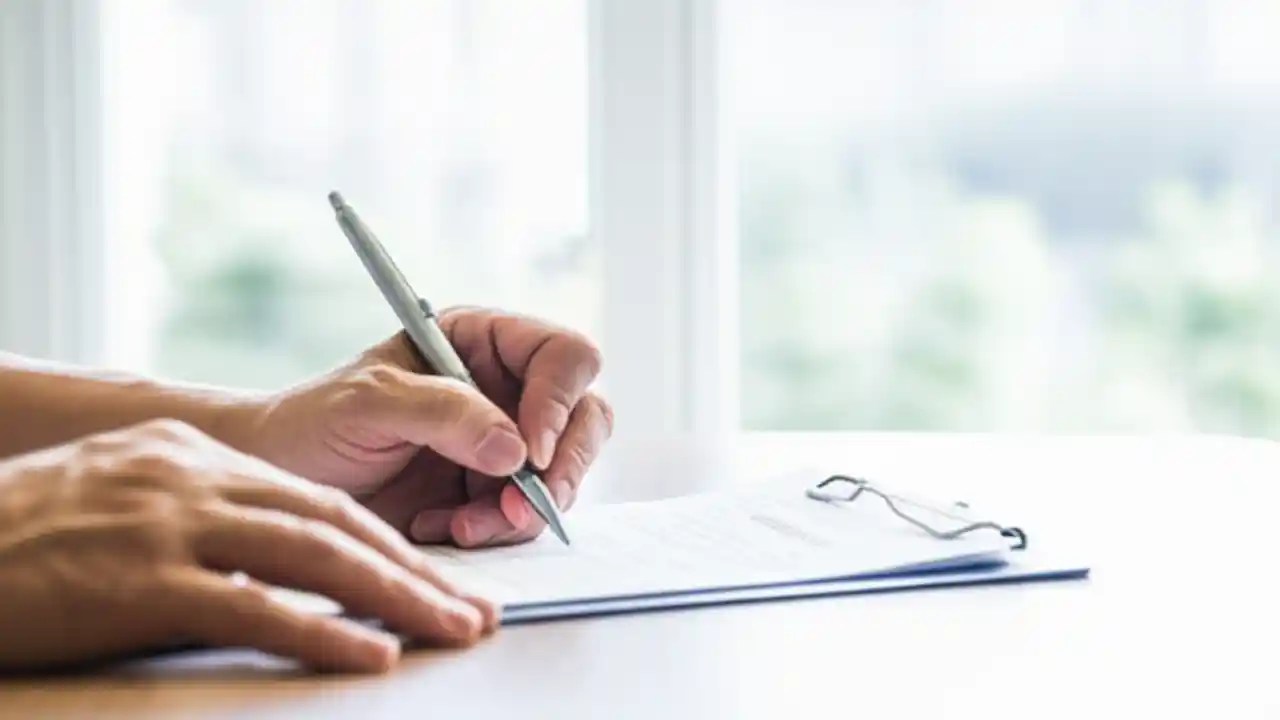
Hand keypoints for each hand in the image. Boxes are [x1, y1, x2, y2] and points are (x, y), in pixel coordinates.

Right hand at [0, 419, 497, 673]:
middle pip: (334, 522)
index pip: (316, 500)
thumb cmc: (23, 540)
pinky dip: (322, 632)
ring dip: (397, 597)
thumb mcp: (120, 501)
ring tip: (455, 630)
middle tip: (475, 610)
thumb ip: (199, 515)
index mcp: (193, 457)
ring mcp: (168, 525)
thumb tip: (272, 563)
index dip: (386, 544)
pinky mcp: (141, 582)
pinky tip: (373, 654)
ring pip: (314, 556)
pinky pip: (254, 607)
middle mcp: (193, 477)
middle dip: (415, 570)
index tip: (436, 580)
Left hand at [238, 308, 612, 547]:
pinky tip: (442, 530)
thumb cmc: (313, 423)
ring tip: (461, 526)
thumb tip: (516, 449)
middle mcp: (506, 388)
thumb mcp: (369, 404)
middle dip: (560, 467)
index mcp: (483, 341)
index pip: (564, 356)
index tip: (527, 451)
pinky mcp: (494, 494)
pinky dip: (495, 532)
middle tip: (520, 506)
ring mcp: (506, 443)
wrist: (283, 485)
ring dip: (522, 510)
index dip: (559, 401)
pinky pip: (529, 517)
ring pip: (564, 474)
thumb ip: (443, 413)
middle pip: (587, 416)